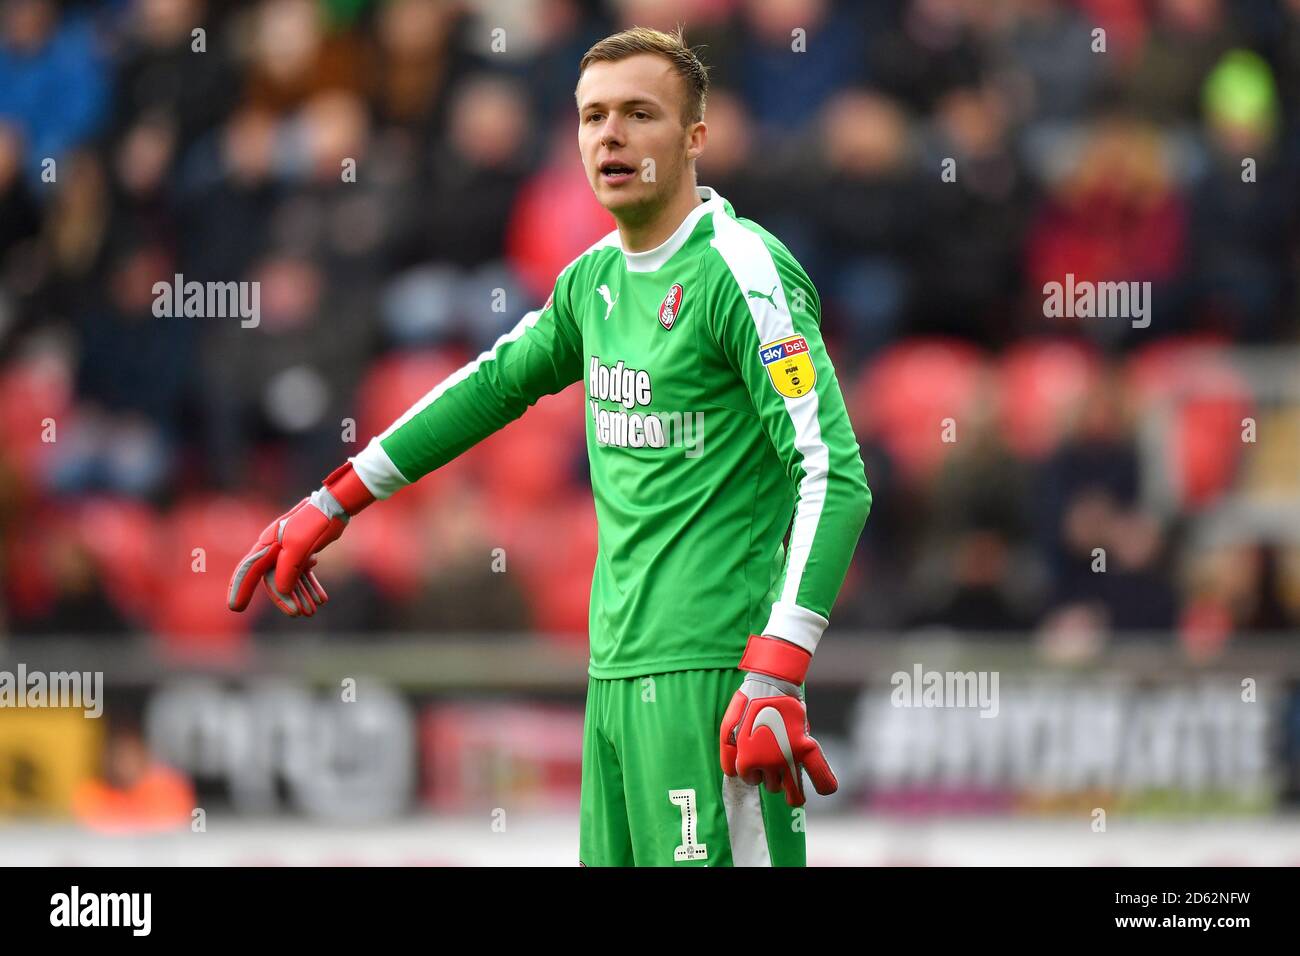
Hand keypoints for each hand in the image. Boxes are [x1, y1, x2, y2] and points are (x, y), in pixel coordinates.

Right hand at [228, 463, 374, 617]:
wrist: (336, 506)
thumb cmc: (315, 522)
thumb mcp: (300, 546)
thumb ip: (288, 569)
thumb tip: (281, 591)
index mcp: (267, 544)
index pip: (250, 570)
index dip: (240, 588)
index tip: (235, 608)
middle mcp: (274, 548)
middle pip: (273, 579)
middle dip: (285, 598)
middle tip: (297, 614)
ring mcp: (289, 550)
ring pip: (290, 579)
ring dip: (300, 595)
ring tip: (311, 611)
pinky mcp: (303, 551)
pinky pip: (303, 574)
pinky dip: (310, 586)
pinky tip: (321, 599)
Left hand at [719, 634, 837, 806]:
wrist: (769, 684)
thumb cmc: (748, 705)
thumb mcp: (727, 729)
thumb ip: (728, 756)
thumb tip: (734, 773)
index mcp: (747, 760)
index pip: (750, 779)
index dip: (751, 770)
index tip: (752, 756)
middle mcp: (768, 764)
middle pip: (771, 786)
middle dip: (769, 776)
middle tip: (769, 759)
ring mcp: (788, 757)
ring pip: (789, 785)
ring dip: (786, 778)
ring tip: (784, 764)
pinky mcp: (804, 746)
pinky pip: (820, 773)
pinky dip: (824, 783)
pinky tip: (826, 789)